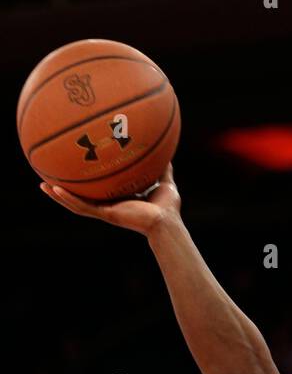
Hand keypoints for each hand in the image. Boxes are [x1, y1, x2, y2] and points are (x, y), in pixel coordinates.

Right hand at [39, 162, 180, 236]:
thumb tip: (167, 150)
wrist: (166, 222)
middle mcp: (109, 206)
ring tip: (43, 185)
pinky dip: (68, 199)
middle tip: (50, 177)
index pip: (98, 190)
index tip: (76, 170)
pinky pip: (82, 207)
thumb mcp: (163, 181)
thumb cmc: (167, 208)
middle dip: (66, 189)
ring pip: (76, 203)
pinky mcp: (106, 215)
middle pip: (82, 196)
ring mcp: (106, 211)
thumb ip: (162, 168)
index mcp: (118, 199)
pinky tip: (55, 189)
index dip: (86, 182)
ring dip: (59, 196)